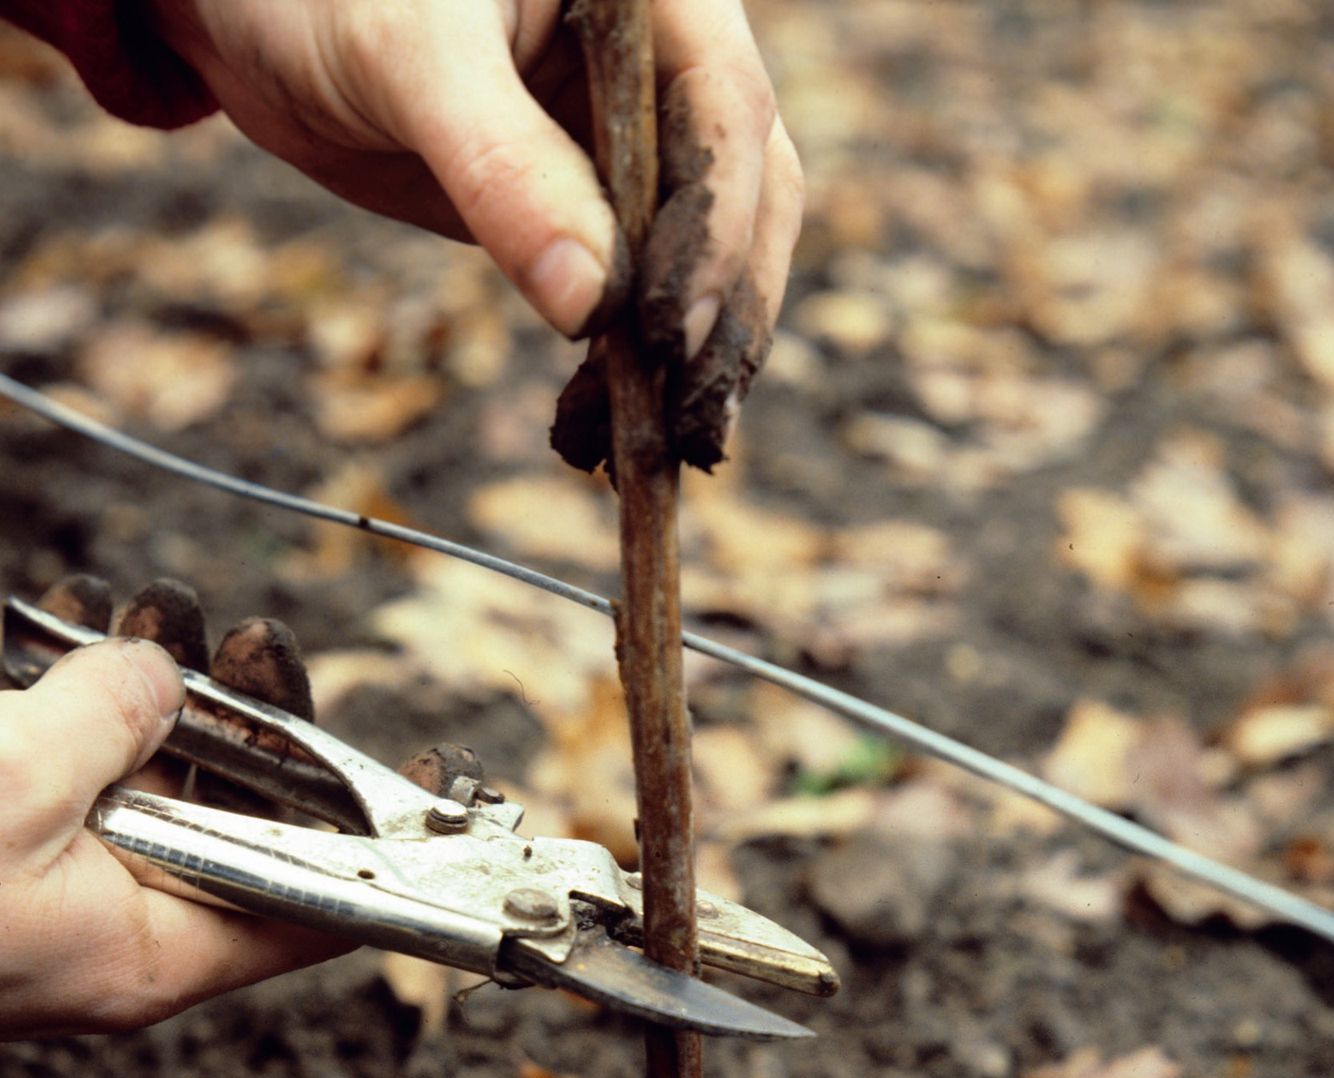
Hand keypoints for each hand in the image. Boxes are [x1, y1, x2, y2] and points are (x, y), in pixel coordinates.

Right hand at [0, 636, 338, 1037]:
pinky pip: (64, 776)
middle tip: (254, 644)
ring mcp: (54, 892)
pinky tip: (78, 626)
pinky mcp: (0, 852)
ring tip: (158, 610)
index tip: (428, 774)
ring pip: (141, 783)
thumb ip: (104, 723)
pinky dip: (74, 704)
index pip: (311, 907)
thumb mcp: (17, 787)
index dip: (375, 836)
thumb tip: (153, 677)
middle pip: (230, 819)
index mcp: (153, 952)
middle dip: (246, 718)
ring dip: (154, 691)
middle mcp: (115, 932)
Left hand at [148, 0, 803, 458]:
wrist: (256, 10)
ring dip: (687, 361)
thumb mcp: (408, 57)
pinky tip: (600, 429)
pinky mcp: (595, 208)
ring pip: (709, 259)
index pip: (728, 112)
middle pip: (748, 197)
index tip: (671, 332)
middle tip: (685, 425)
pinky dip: (629, 366)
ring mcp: (639, 141)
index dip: (716, 228)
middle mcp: (669, 62)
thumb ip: (504, 168)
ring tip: (648, 450)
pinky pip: (639, 293)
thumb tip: (594, 308)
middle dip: (723, 315)